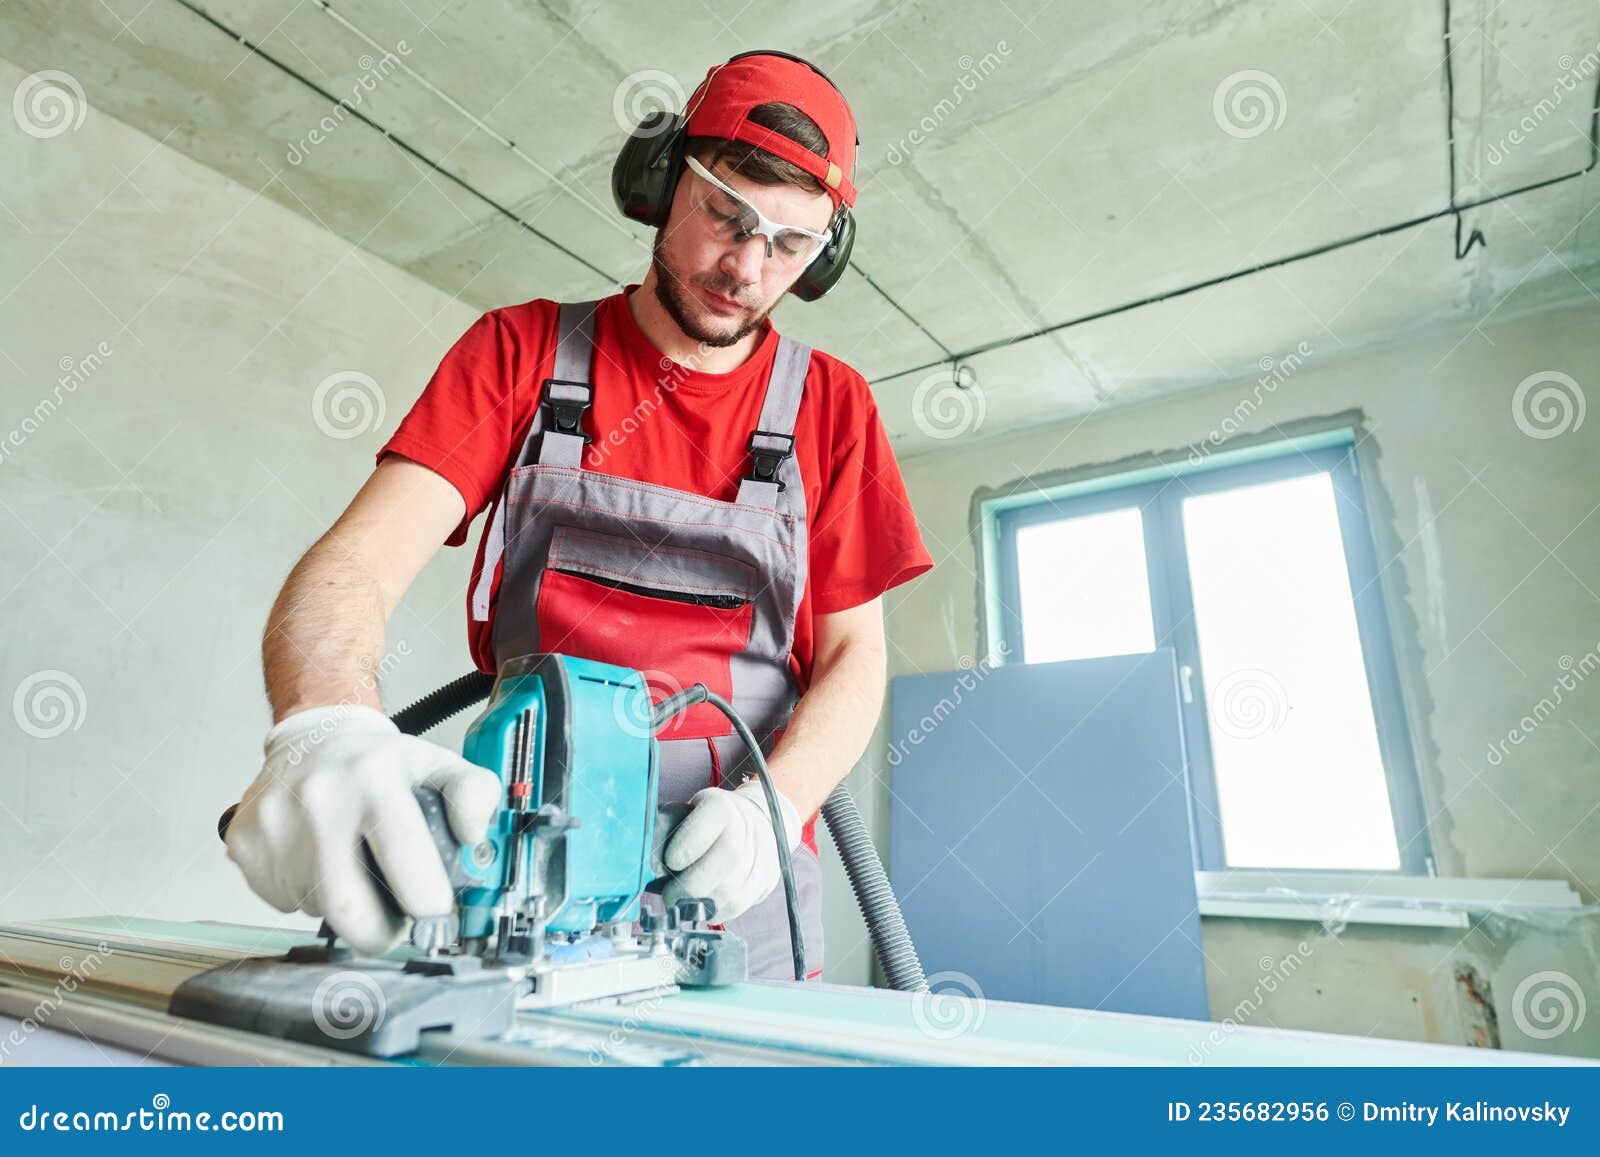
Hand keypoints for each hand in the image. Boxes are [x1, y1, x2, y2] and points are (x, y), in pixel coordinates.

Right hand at [224, 705, 500, 954]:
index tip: (434, 912)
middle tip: (394, 923)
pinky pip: (282, 901)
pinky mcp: (244, 842)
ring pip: (315, 909)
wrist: (311, 737)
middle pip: (349, 907)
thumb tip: (473, 838)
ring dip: (343, 909)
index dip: (424, 901)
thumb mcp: (438, 765)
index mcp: (374, 777)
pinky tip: (318, 862)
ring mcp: (275, 822)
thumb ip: (474, 794)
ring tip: (355, 871)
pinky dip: (306, 896)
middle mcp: (319, 798)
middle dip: (379, 933)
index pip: (404, 856)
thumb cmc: (379, 762)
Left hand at [662, 780, 801, 920]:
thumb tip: (645, 856)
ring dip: (702, 902)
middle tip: (670, 896)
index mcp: (723, 806)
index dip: (690, 842)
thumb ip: (669, 828)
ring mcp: (761, 855)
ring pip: (734, 886)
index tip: (670, 861)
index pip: (714, 818)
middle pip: (728, 856)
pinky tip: (701, 907)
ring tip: (681, 904)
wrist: (754, 822)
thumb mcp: (688, 812)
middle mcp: (748, 827)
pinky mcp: (765, 880)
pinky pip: (740, 904)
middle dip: (693, 883)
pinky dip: (715, 911)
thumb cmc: (708, 822)